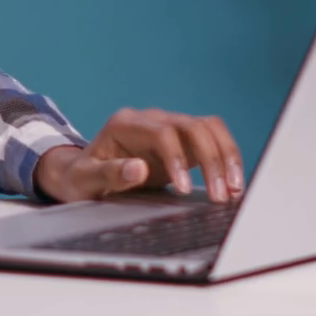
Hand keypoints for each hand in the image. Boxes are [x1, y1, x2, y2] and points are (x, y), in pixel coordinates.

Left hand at [33, 108, 244, 203]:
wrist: (83, 175)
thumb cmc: (81, 178)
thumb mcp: (85, 180)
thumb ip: (108, 174)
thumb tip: (138, 169)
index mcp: (124, 124)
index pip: (162, 132)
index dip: (177, 159)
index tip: (184, 189)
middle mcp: (150, 120)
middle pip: (192, 126)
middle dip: (211, 159)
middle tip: (221, 195)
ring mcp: (169, 127)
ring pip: (208, 128)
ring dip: (226, 156)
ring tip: (234, 190)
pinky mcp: (182, 142)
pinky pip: (212, 141)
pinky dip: (226, 159)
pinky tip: (232, 184)